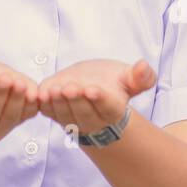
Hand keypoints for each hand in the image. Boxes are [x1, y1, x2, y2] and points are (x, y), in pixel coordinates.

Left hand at [37, 58, 155, 136]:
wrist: (93, 87)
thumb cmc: (114, 83)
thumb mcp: (129, 78)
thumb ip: (140, 76)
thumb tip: (144, 66)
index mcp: (112, 110)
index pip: (107, 107)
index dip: (99, 99)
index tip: (92, 89)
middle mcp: (92, 120)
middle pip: (84, 113)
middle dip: (76, 100)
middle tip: (70, 88)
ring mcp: (72, 119)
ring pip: (65, 114)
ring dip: (59, 103)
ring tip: (56, 89)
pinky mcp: (54, 113)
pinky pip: (48, 112)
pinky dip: (45, 104)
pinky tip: (42, 94)